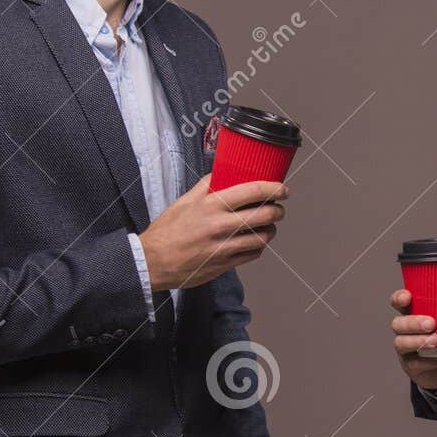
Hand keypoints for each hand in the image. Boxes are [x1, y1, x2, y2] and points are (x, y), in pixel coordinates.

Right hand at [139, 174, 286, 290]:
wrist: (154, 261)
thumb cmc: (168, 231)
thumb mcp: (185, 201)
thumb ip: (206, 185)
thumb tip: (224, 172)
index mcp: (211, 205)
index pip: (253, 191)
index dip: (274, 189)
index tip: (282, 189)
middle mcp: (221, 225)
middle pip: (265, 215)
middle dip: (278, 210)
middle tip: (278, 207)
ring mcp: (225, 247)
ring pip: (263, 237)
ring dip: (271, 230)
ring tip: (268, 225)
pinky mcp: (226, 264)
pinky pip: (253, 254)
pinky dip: (259, 246)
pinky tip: (254, 241)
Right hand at [389, 289, 436, 390]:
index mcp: (414, 312)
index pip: (399, 302)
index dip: (399, 298)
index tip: (408, 296)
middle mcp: (405, 329)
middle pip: (398, 323)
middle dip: (413, 322)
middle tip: (432, 323)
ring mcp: (405, 348)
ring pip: (401, 343)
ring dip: (418, 341)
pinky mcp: (411, 365)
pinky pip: (416, 363)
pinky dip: (430, 361)